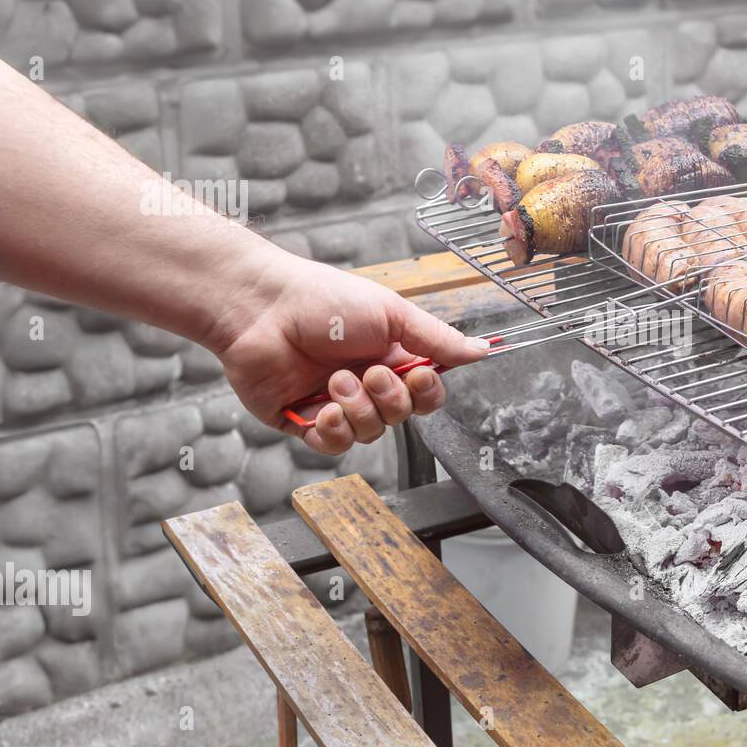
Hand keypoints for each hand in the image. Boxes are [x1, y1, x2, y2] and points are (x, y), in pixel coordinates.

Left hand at [212, 253, 487, 453]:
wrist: (263, 309)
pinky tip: (325, 408)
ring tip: (336, 380)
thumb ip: (438, 338)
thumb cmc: (324, 299)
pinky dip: (335, 431)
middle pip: (401, 417)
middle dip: (390, 400)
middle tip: (369, 373)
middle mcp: (366, 384)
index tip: (417, 374)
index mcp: (391, 356)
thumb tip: (483, 350)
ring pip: (370, 434)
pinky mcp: (304, 422)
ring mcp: (335, 404)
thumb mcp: (392, 313)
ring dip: (359, 410)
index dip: (426, 392)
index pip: (426, 393)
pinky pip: (334, 446)